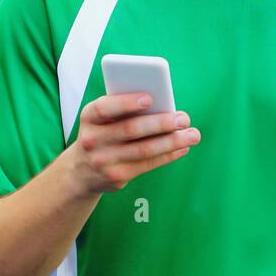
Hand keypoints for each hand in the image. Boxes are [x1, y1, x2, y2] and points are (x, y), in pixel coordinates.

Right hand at [68, 92, 199, 193]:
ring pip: (144, 149)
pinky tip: (183, 148)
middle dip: (161, 123)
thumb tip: (166, 106)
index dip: (126, 103)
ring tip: (193, 135)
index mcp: (89, 117)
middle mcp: (92, 139)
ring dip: (172, 141)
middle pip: (131, 129)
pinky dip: (168, 155)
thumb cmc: (104, 132)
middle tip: (184, 119)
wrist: (82, 170)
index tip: (150, 98)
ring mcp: (103, 161)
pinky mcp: (116, 177)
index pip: (105, 108)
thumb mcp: (105, 119)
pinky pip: (147, 164)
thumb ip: (127, 109)